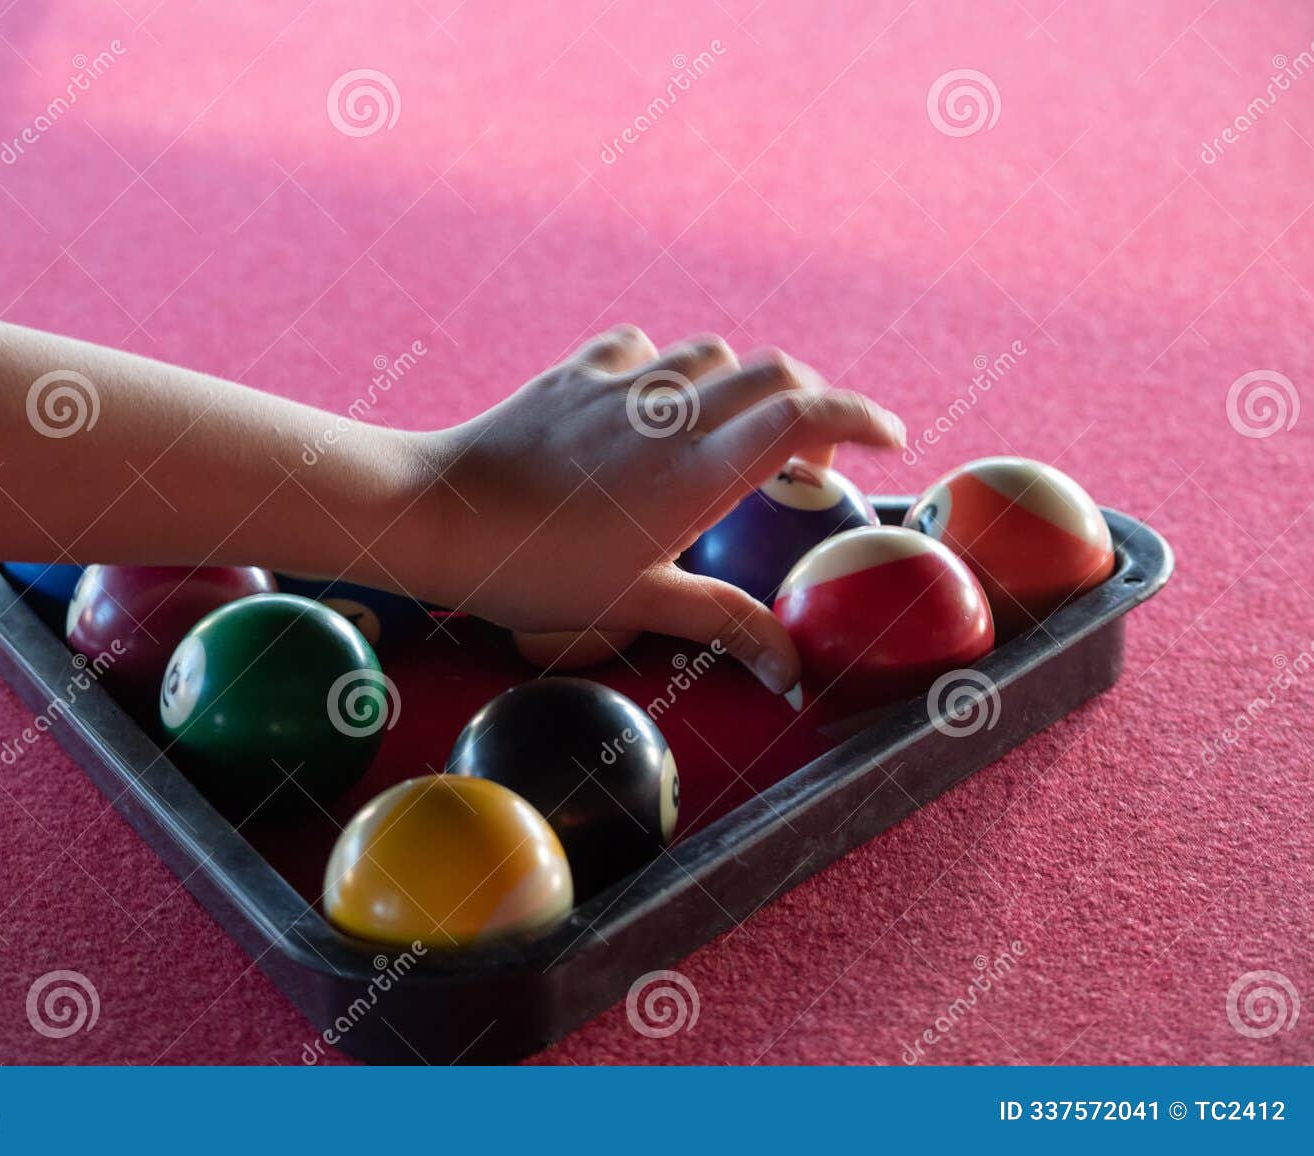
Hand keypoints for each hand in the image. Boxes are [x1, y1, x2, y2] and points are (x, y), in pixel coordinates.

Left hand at [417, 326, 905, 692]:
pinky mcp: (578, 372)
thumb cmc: (540, 572)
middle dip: (811, 402)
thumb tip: (794, 674)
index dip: (861, 417)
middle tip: (807, 458)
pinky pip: (645, 350)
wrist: (440, 514)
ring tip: (730, 437)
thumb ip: (723, 624)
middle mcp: (672, 411)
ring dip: (741, 384)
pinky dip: (669, 370)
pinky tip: (651, 408)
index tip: (891, 441)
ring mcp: (623, 383)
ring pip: (713, 354)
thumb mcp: (639, 604)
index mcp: (700, 469)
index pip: (807, 413)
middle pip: (775, 372)